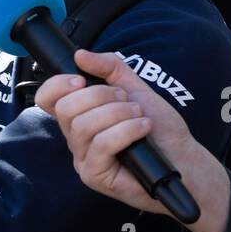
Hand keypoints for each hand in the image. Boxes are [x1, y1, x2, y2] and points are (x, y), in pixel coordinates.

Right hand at [35, 49, 205, 218]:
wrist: (183, 157)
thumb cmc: (158, 126)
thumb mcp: (133, 86)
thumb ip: (109, 67)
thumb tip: (80, 55)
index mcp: (79, 116)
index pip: (47, 98)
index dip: (58, 84)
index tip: (82, 79)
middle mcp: (75, 138)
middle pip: (65, 108)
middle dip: (100, 96)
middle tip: (126, 100)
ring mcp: (83, 159)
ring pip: (84, 126)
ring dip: (118, 113)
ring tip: (139, 115)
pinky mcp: (95, 176)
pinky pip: (102, 145)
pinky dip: (126, 131)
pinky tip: (143, 129)